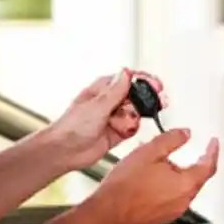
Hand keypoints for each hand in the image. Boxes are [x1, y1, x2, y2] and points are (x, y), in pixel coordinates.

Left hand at [49, 69, 168, 169]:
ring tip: (140, 118)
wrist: (64, 151)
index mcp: (103, 89)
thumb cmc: (72, 126)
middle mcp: (109, 102)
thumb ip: (115, 91)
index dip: (144, 81)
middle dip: (147, 98)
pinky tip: (131, 129)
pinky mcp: (116, 133)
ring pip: (135, 112)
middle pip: (136, 95)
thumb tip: (126, 72)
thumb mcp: (97, 105)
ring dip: (140, 115)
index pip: (128, 79)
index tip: (157, 85)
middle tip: (159, 101)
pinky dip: (134, 128)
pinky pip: (132, 128)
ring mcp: (113, 117)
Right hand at [89, 128, 218, 223]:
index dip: (212, 151)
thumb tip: (185, 133)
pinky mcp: (162, 218)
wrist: (107, 213)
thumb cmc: (125, 187)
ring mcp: (173, 212)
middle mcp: (183, 201)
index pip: (208, 166)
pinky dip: (168, 188)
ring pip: (183, 189)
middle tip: (185, 151)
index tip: (213, 143)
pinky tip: (151, 181)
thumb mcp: (149, 152)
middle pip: (197, 179)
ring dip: (178, 175)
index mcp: (185, 184)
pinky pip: (172, 199)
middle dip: (193, 163)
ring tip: (159, 165)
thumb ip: (171, 139)